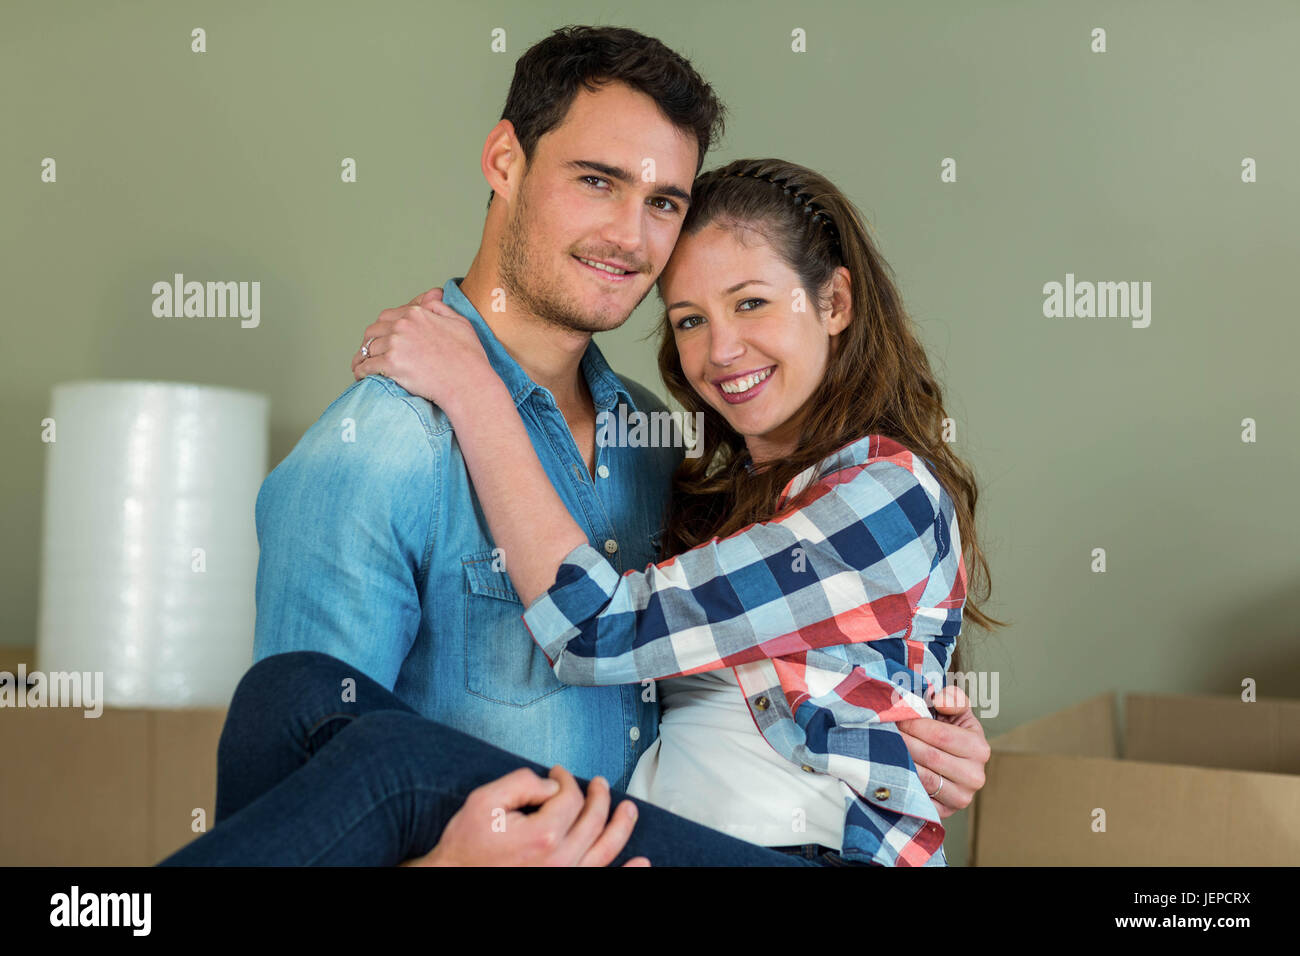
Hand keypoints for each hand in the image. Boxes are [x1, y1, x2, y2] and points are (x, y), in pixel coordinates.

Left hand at [352, 287, 496, 412]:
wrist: (468, 382)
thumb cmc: (469, 356)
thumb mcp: (460, 322)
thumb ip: (441, 308)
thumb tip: (431, 297)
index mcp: (417, 313)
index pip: (388, 316)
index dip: (383, 328)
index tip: (381, 337)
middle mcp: (402, 325)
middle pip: (373, 331)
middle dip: (369, 341)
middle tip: (369, 352)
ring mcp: (395, 344)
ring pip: (368, 348)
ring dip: (363, 357)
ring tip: (361, 366)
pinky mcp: (391, 364)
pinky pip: (366, 366)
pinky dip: (361, 370)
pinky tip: (361, 375)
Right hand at [398, 765, 649, 866]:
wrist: (453, 879)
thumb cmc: (465, 846)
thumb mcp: (485, 801)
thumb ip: (522, 783)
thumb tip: (550, 784)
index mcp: (544, 834)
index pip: (570, 796)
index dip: (566, 778)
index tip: (557, 773)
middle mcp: (560, 859)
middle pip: (592, 819)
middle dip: (598, 796)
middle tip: (598, 783)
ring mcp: (565, 876)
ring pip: (605, 849)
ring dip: (622, 826)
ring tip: (629, 810)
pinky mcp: (563, 885)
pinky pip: (601, 878)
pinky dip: (627, 873)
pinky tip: (641, 864)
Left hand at [896, 684, 990, 818]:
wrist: (951, 763)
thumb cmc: (951, 731)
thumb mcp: (957, 710)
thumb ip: (952, 698)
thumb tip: (940, 701)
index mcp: (980, 749)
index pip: (941, 735)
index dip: (914, 724)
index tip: (896, 716)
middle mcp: (975, 776)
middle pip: (929, 756)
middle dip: (904, 740)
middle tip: (884, 729)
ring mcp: (961, 798)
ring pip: (923, 777)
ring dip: (899, 760)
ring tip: (884, 745)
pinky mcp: (944, 812)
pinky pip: (919, 797)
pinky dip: (902, 782)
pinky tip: (889, 768)